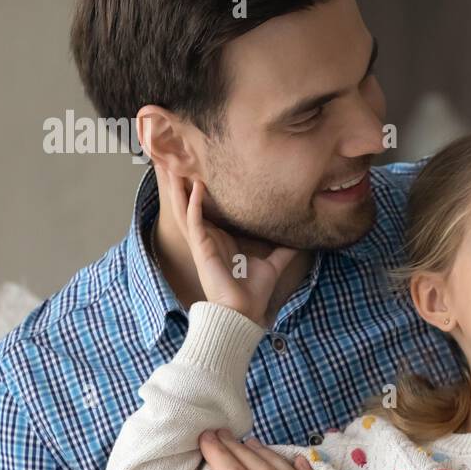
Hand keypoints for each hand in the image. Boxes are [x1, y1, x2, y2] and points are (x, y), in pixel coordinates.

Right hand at [159, 165, 297, 325]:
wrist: (244, 312)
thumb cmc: (252, 292)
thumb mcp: (273, 264)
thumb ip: (283, 250)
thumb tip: (300, 239)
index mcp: (220, 238)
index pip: (205, 207)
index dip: (198, 188)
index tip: (197, 166)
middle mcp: (207, 237)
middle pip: (188, 202)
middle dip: (180, 181)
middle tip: (173, 157)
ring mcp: (202, 242)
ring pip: (183, 207)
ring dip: (176, 186)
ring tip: (170, 164)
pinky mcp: (201, 248)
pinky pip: (194, 221)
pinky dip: (194, 203)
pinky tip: (195, 186)